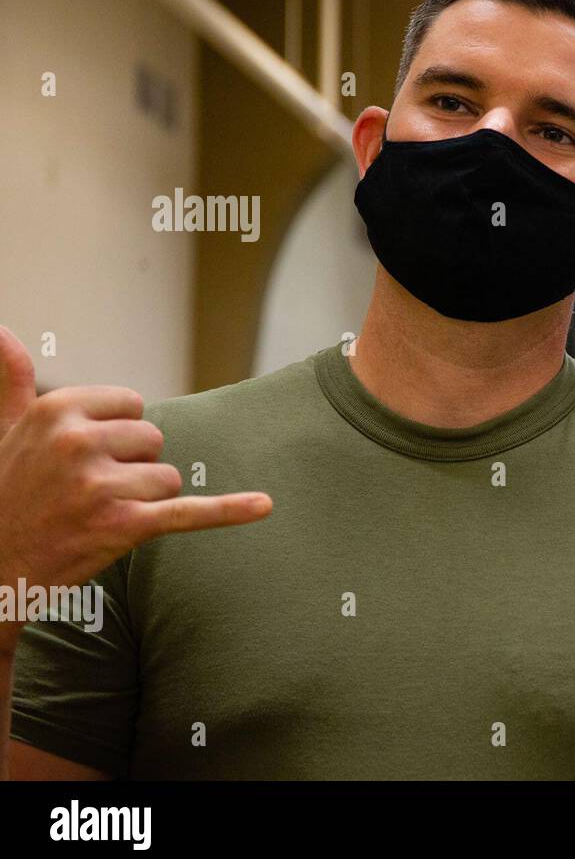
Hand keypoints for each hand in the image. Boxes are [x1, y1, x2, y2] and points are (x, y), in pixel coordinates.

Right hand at [0, 326, 271, 647]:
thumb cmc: (5, 493)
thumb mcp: (5, 429)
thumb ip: (14, 378)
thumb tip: (4, 332)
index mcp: (59, 410)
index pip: (133, 407)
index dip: (114, 436)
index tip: (82, 458)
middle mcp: (80, 442)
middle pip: (154, 440)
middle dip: (130, 467)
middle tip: (84, 493)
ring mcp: (102, 486)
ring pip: (167, 479)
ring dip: (141, 500)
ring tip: (94, 515)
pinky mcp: (124, 526)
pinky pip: (189, 512)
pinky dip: (229, 510)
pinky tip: (264, 505)